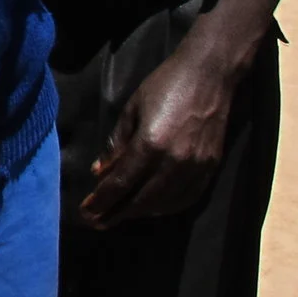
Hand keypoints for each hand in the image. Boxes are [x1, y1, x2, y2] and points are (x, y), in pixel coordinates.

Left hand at [79, 40, 241, 227]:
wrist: (209, 74)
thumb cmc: (164, 85)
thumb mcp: (131, 109)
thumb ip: (116, 145)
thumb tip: (99, 173)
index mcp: (150, 145)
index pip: (120, 183)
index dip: (101, 201)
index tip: (85, 212)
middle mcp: (175, 162)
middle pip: (141, 200)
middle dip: (116, 213)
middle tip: (97, 222)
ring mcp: (196, 167)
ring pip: (164, 203)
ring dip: (140, 213)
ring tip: (120, 215)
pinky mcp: (211, 167)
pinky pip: (187, 198)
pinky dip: (167, 207)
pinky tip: (152, 208)